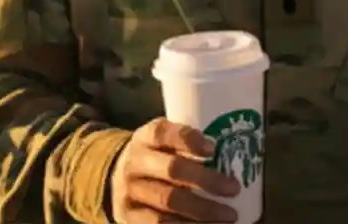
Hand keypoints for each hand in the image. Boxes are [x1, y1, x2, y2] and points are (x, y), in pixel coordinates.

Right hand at [108, 117, 240, 222]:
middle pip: (172, 170)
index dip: (188, 139)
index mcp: (144, 138)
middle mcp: (134, 163)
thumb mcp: (161, 144)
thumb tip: (231, 156)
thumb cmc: (153, 159)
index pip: (162, 132)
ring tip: (228, 216)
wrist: (113, 180)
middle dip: (206, 180)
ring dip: (202, 211)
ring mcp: (130, 192)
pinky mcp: (129, 217)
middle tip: (234, 189)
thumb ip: (186, 145)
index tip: (213, 148)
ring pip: (167, 202)